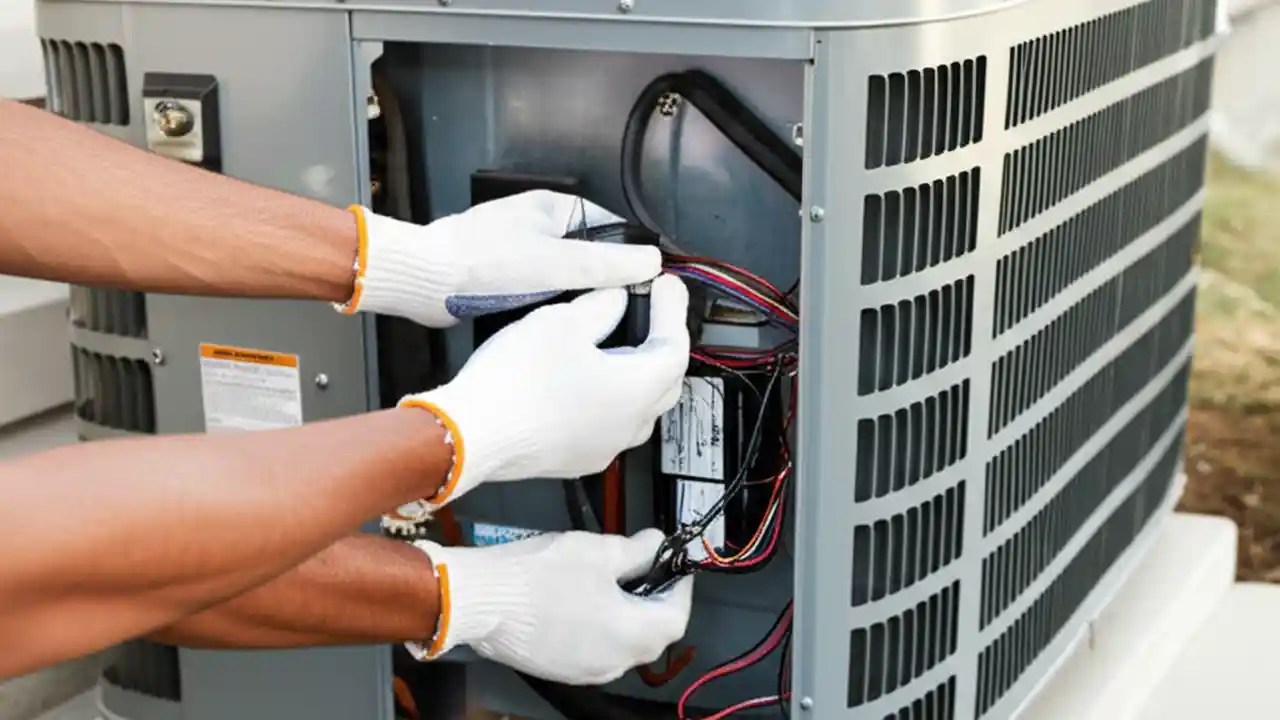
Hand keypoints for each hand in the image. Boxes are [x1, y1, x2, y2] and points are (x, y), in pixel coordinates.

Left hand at [336, 190, 659, 326]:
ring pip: (565, 277)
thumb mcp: (557, 263)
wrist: (424, 281)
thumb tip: (652, 262)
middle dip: (601, 280)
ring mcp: (520, 251)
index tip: (646, 283)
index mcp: (553, 207)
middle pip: (589, 254)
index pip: (610, 227)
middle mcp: (538, 225)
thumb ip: (607, 263)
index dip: (629, 254)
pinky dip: (548, 305)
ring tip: (586, 318)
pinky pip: (540, 291)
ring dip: (572, 296)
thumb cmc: (484, 262)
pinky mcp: (503, 276)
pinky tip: (553, 323)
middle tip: (618, 308)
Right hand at [401, 274, 689, 506]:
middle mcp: (629, 427)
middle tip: (653, 314)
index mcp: (637, 391)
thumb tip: (617, 299)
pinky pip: (609, 427)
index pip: (676, 347)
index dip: (673, 311)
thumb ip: (602, 305)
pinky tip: (588, 383)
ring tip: (622, 347)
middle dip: (663, 345)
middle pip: (666, 382)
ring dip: (638, 377)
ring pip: (639, 409)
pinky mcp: (575, 460)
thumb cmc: (518, 378)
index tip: (667, 286)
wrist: (471, 436)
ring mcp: (602, 449)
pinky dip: (611, 400)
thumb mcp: (563, 321)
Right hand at [408, 529, 693, 685]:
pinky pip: (594, 650)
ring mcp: (586, 672)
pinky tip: (581, 601)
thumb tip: (657, 543)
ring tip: (610, 581)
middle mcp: (615, 664)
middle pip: (652, 635)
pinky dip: (599, 628)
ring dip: (626, 615)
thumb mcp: (599, 551)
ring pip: (622, 644)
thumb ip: (637, 549)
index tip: (672, 564)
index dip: (680, 588)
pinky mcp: (560, 670)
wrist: (482, 601)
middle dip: (653, 601)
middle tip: (644, 568)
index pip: (677, 617)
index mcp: (633, 636)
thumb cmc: (543, 575)